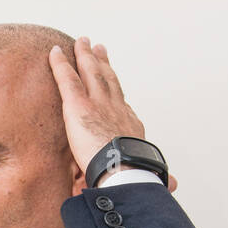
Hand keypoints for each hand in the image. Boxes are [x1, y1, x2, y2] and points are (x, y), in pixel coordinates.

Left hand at [49, 38, 176, 192]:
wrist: (125, 170)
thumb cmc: (131, 175)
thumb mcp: (143, 173)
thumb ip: (150, 175)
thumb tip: (172, 186)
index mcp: (129, 123)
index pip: (120, 102)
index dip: (116, 89)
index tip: (113, 79)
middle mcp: (115, 107)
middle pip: (108, 78)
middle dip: (103, 62)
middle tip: (98, 47)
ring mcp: (98, 103)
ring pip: (91, 72)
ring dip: (85, 55)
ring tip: (82, 42)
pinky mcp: (79, 105)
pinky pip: (67, 79)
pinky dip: (60, 63)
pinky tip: (55, 51)